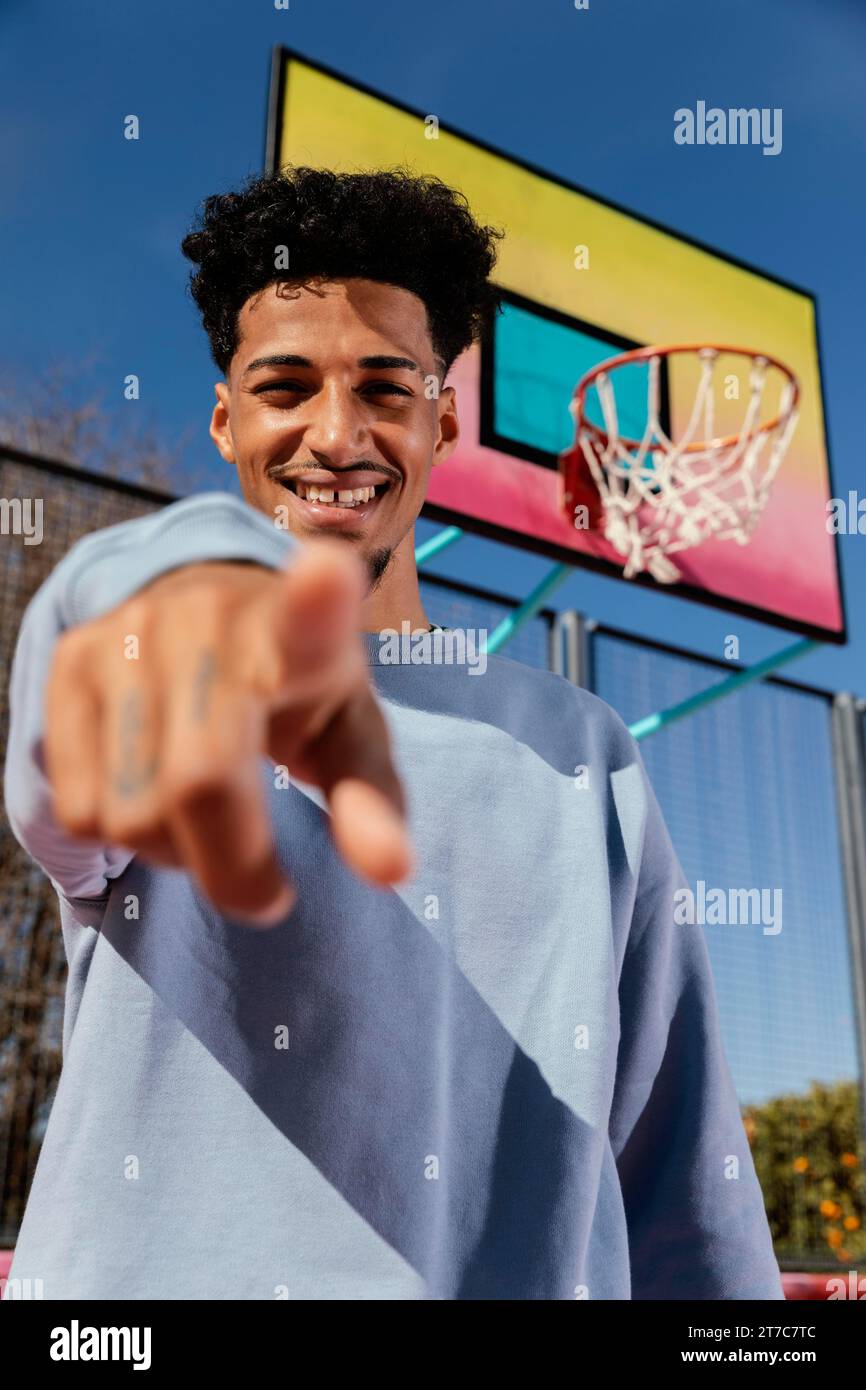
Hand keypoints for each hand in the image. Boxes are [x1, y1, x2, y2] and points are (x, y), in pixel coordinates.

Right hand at [44, 542, 413, 924]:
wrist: (200, 604)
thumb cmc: (293, 688)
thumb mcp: (346, 733)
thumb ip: (371, 800)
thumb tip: (390, 871)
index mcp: (296, 631)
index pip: (307, 616)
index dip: (316, 601)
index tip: (330, 575)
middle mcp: (204, 619)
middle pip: (202, 782)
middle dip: (236, 870)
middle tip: (266, 890)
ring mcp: (126, 636)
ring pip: (133, 812)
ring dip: (177, 854)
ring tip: (208, 825)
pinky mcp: (69, 662)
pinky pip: (81, 810)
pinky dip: (122, 838)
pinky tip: (153, 798)